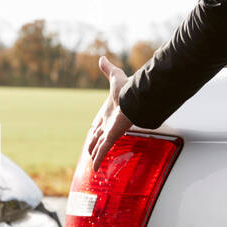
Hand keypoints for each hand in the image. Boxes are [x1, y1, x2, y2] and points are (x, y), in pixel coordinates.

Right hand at [86, 56, 134, 171]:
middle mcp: (108, 123)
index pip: (99, 122)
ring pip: (98, 145)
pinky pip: (102, 151)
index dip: (95, 128)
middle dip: (93, 143)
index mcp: (107, 111)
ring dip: (94, 153)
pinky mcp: (111, 137)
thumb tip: (101, 57)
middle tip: (89, 149)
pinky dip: (98, 160)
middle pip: (98, 136)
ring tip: (91, 162)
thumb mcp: (115, 77)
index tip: (93, 131)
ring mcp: (110, 131)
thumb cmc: (127, 88)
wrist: (136, 98)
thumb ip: (108, 69)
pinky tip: (95, 169)